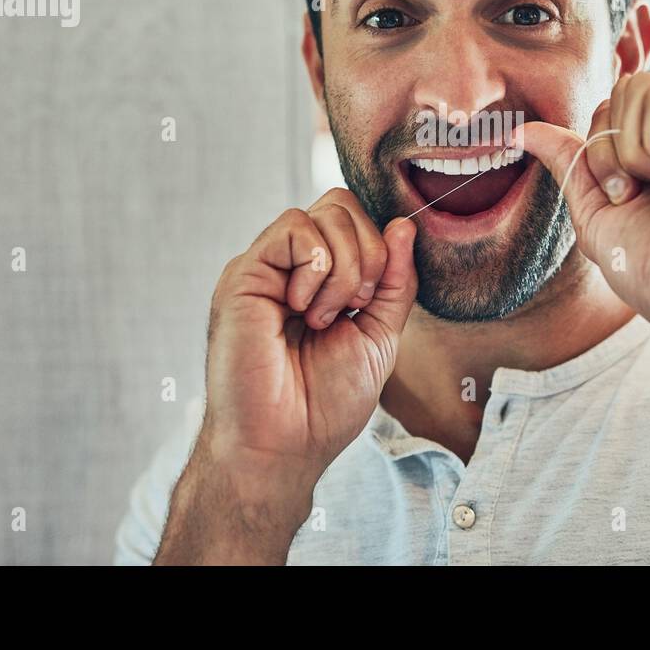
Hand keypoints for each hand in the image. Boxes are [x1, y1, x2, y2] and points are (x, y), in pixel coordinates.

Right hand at [201, 189, 417, 486]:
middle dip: (369, 253)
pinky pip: (294, 228)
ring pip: (324, 211)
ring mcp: (266, 267)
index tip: (370, 303)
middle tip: (354, 307)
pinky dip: (316, 265)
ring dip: (345, 266)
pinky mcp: (244, 274)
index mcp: (319, 278)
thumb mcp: (379, 334)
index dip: (380, 248)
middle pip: (342, 204)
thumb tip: (405, 224)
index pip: (356, 220)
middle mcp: (290, 267)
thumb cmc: (325, 403)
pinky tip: (304, 308)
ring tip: (326, 317)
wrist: (284, 444)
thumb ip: (395, 281)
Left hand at [517, 71, 649, 333]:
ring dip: (636, 155)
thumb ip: (568, 161)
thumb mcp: (596, 210)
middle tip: (646, 196)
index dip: (603, 152)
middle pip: (623, 90)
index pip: (613, 105)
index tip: (629, 198)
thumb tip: (520, 129)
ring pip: (640, 88)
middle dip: (613, 151)